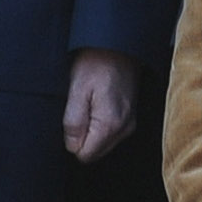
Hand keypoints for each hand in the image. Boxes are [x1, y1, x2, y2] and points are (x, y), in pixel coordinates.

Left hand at [63, 49, 138, 163]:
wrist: (118, 46)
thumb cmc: (97, 63)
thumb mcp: (77, 90)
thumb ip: (73, 122)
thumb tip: (72, 146)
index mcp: (109, 125)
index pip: (85, 155)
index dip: (72, 141)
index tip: (71, 119)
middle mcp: (124, 129)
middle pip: (95, 152)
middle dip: (82, 137)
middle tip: (78, 109)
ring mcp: (129, 124)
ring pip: (102, 144)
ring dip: (91, 131)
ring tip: (88, 104)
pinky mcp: (130, 118)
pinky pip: (110, 133)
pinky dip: (100, 125)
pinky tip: (97, 104)